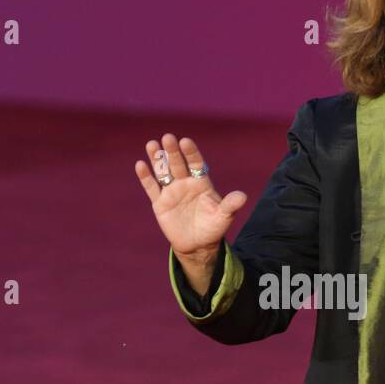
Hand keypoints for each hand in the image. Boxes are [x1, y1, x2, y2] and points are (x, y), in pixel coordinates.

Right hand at [135, 133, 247, 263]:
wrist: (198, 245)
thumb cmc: (213, 228)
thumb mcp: (224, 217)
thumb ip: (230, 205)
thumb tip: (243, 196)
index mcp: (201, 182)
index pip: (196, 163)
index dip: (191, 153)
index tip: (185, 142)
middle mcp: (185, 183)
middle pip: (178, 164)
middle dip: (172, 151)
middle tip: (167, 138)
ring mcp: (171, 192)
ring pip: (163, 172)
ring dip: (157, 159)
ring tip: (151, 145)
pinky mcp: (159, 203)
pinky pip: (151, 188)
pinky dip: (146, 177)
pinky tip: (140, 165)